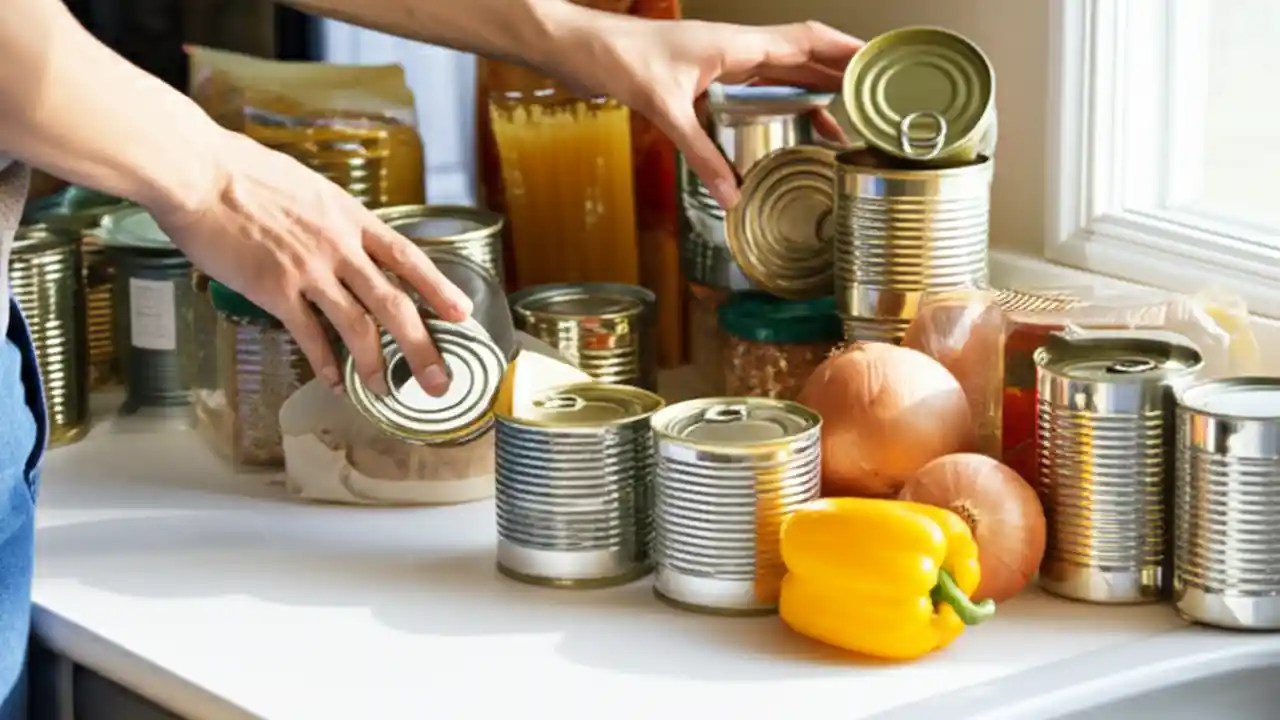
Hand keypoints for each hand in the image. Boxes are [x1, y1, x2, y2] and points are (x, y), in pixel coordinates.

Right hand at [151, 130, 472, 396]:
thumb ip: (330, 217)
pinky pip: (309, 335)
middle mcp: (339, 246)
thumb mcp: (307, 187)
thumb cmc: (243, 171)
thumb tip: (342, 233)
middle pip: (395, 303)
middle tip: (439, 380)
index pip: (408, 257)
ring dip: (375, 365)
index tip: (462, 312)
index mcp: (351, 217)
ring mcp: (309, 270)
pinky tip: (334, 383)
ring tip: (384, 392)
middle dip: (422, 347)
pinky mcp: (274, 289)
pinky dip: (325, 364)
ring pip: (357, 326)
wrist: (198, 172)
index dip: (439, 287)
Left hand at [552, 15, 863, 207]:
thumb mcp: (664, 108)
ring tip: (844, 122)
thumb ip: (700, 152)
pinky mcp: (707, 76)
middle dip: (842, 76)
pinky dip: (781, 102)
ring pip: (783, 71)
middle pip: (804, 56)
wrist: (582, 48)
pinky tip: (788, 125)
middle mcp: (736, 48)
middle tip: (878, 100)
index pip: (807, 40)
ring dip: (815, 91)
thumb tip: (731, 195)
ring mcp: (723, 60)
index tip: (881, 64)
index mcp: (737, 44)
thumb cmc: (617, 57)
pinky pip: (758, 86)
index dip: (847, 51)